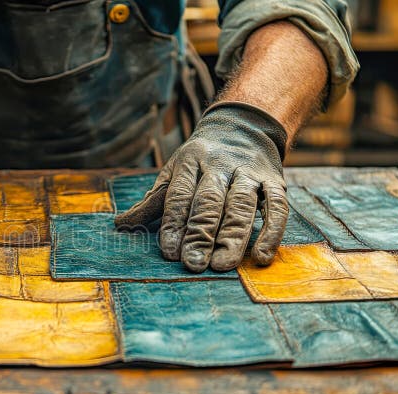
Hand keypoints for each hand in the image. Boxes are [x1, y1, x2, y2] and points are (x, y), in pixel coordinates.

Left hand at [115, 102, 288, 272]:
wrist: (244, 125)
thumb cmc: (201, 161)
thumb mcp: (174, 173)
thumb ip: (152, 202)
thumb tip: (120, 225)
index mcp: (189, 162)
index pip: (179, 196)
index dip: (174, 224)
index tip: (170, 252)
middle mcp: (219, 165)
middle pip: (209, 202)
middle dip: (200, 234)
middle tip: (193, 263)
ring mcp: (248, 173)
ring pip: (241, 205)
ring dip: (232, 236)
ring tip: (222, 265)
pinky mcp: (274, 181)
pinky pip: (277, 207)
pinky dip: (271, 232)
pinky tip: (261, 257)